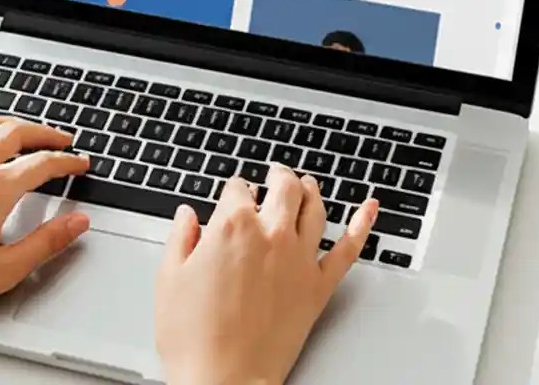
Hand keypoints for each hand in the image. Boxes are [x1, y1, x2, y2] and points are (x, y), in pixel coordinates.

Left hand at [0, 117, 91, 327]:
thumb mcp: (1, 271)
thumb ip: (45, 243)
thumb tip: (76, 223)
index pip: (41, 164)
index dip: (66, 161)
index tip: (78, 163)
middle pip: (13, 132)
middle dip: (43, 132)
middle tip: (59, 138)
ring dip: (8, 123)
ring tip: (22, 129)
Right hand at [155, 165, 379, 384]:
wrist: (224, 379)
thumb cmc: (193, 337)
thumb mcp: (169, 279)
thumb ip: (180, 238)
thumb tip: (187, 215)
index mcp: (231, 227)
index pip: (237, 189)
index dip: (234, 190)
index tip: (232, 196)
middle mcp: (270, 235)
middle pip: (283, 187)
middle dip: (278, 175)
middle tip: (275, 174)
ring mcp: (299, 259)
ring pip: (315, 208)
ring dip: (311, 190)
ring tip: (308, 184)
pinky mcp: (319, 286)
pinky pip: (349, 248)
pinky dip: (363, 224)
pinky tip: (369, 209)